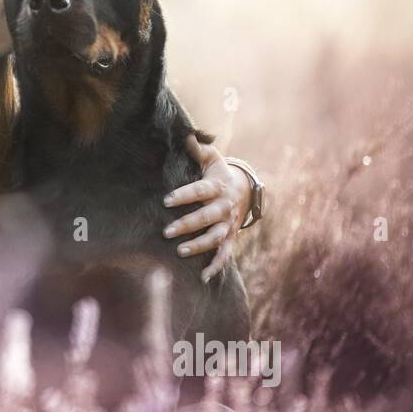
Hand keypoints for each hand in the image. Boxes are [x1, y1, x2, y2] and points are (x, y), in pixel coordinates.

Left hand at [162, 135, 252, 282]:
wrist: (246, 189)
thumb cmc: (220, 172)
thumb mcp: (212, 158)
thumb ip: (197, 149)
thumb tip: (184, 134)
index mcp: (218, 187)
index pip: (200, 191)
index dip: (185, 195)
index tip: (166, 199)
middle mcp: (224, 207)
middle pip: (206, 218)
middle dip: (187, 225)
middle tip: (166, 231)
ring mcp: (228, 224)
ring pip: (215, 237)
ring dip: (199, 246)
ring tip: (179, 251)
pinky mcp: (230, 237)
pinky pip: (225, 254)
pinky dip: (216, 266)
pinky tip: (203, 277)